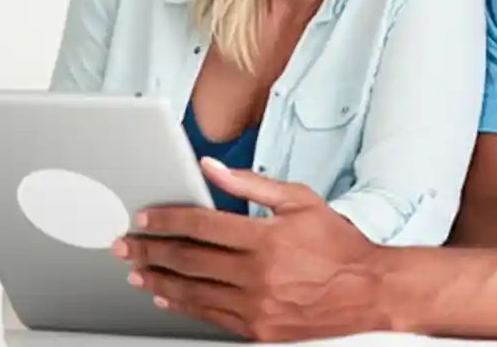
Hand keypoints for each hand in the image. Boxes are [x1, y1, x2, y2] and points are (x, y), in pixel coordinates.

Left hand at [113, 157, 386, 341]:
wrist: (368, 291)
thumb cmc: (337, 245)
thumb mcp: (299, 201)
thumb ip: (250, 184)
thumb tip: (211, 167)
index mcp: (266, 238)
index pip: (201, 224)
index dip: (167, 219)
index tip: (145, 218)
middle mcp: (257, 274)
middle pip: (189, 259)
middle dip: (151, 250)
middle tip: (127, 245)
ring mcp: (256, 306)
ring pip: (193, 292)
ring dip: (159, 280)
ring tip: (138, 272)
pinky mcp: (258, 329)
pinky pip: (210, 316)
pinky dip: (183, 305)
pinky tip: (168, 297)